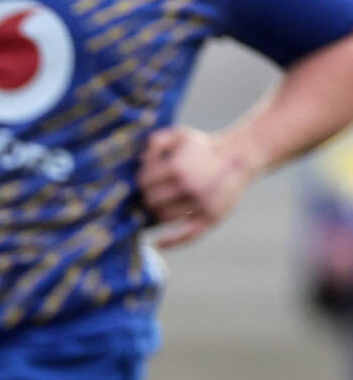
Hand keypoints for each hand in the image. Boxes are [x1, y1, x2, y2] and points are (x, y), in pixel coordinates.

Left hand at [138, 127, 256, 249]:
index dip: (142, 181)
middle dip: (148, 198)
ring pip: (164, 218)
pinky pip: (189, 236)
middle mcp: (189, 187)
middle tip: (152, 195)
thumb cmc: (204, 148)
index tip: (146, 180)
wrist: (241, 156)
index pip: (144, 182)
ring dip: (157, 214)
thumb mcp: (181, 135)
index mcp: (178, 167)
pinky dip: (171, 242)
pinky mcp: (213, 217)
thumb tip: (138, 160)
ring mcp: (202, 204)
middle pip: (152, 202)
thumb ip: (156, 141)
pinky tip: (157, 244)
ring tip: (160, 207)